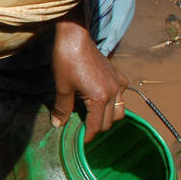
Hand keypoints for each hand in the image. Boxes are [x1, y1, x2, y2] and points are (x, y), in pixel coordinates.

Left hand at [51, 14, 128, 142]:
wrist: (75, 37)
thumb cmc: (67, 60)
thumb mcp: (62, 87)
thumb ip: (62, 108)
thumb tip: (58, 125)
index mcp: (100, 97)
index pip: (96, 126)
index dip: (88, 136)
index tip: (82, 142)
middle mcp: (114, 92)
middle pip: (110, 121)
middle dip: (98, 127)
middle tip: (83, 128)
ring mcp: (118, 83)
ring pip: (120, 110)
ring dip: (108, 116)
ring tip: (93, 116)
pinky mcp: (118, 74)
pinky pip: (122, 94)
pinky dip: (114, 101)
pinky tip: (101, 99)